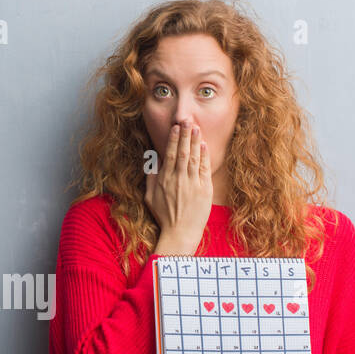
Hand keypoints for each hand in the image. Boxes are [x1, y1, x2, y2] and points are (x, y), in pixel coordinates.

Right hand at [145, 121, 212, 252]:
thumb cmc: (164, 216)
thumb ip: (151, 177)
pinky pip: (204, 169)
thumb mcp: (150, 197)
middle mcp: (178, 179)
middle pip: (182, 152)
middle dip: (185, 135)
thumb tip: (152, 161)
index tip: (176, 128)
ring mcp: (192, 184)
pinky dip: (203, 156)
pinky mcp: (204, 189)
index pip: (170, 154)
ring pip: (193, 157)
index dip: (174, 139)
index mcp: (164, 179)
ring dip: (195, 141)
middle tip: (187, 120)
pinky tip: (203, 145)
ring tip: (196, 128)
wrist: (179, 233)